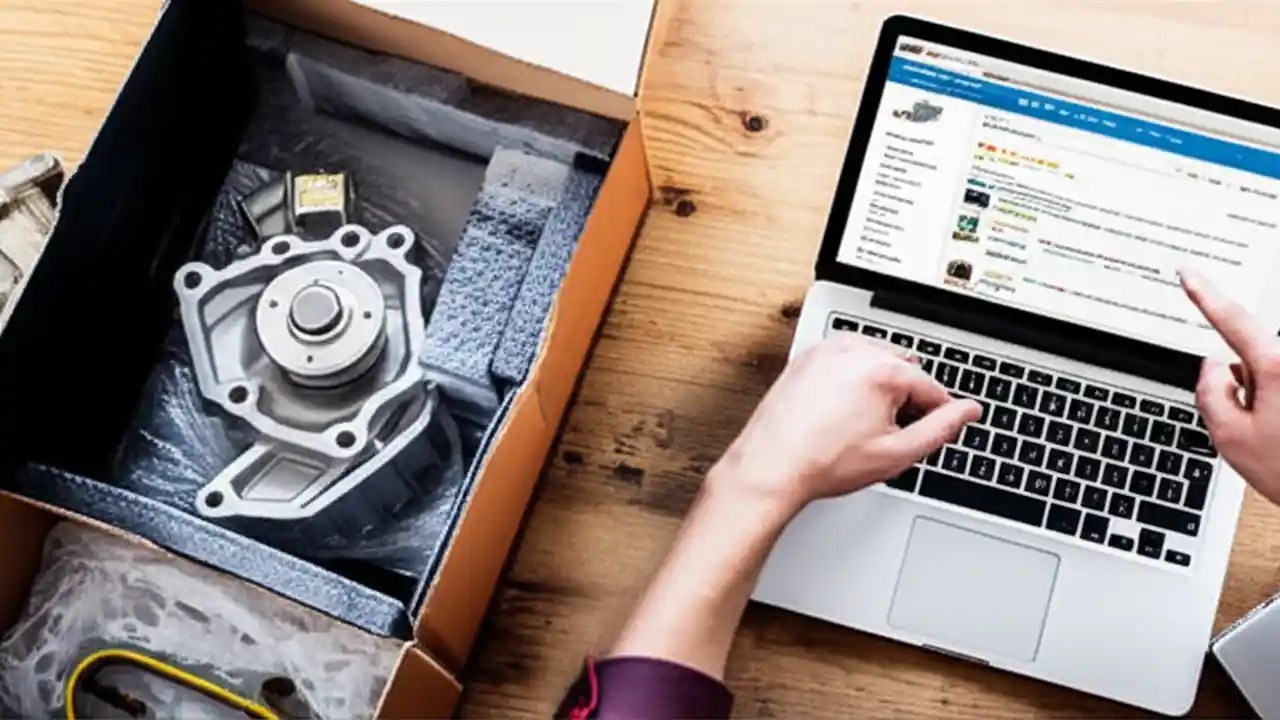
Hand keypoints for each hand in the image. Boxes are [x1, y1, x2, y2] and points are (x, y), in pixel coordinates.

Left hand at [708, 333, 980, 517]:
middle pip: (903, 371)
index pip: (931, 387)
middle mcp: (854, 351)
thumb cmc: (822, 462)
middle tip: (889, 435)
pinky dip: (851, 381)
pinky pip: (845, 362)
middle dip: (904, 399)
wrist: (770, 467)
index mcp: (881, 370)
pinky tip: (841, 413)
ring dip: (878, 387)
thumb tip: (968, 411)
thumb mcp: (896, 453)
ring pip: (874, 363)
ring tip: (861, 426)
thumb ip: (941, 429)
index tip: (929, 432)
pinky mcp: (807, 358)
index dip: (936, 415)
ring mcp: (827, 351)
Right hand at [1180, 267, 1279, 502]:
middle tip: (1255, 428)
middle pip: (1252, 356)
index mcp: (1277, 366)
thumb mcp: (1230, 438)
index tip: (1190, 273)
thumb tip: (1213, 367)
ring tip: (1279, 439)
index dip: (1205, 295)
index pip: (1231, 320)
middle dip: (1243, 384)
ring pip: (1271, 375)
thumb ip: (1209, 392)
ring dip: (1266, 399)